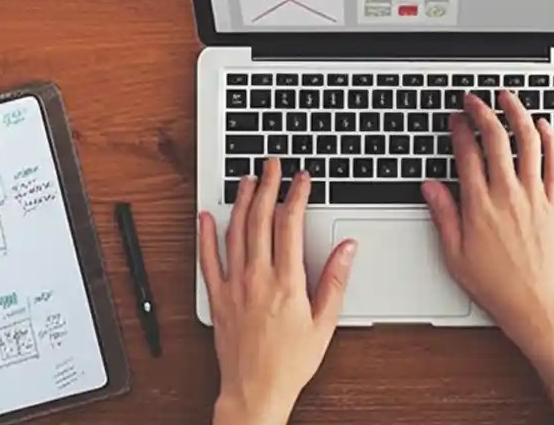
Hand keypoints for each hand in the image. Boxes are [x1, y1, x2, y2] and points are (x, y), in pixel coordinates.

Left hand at [198, 160, 357, 424]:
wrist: (255, 390)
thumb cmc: (291, 362)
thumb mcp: (325, 322)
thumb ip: (335, 280)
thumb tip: (348, 247)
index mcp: (287, 281)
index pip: (290, 224)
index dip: (297, 195)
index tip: (302, 178)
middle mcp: (258, 278)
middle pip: (261, 219)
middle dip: (267, 185)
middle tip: (272, 164)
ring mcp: (234, 286)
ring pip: (235, 232)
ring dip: (241, 202)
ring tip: (246, 180)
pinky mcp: (217, 298)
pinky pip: (208, 260)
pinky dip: (205, 235)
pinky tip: (206, 216)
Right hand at [421, 90, 553, 350]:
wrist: (534, 303)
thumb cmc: (495, 284)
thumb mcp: (454, 253)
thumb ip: (443, 214)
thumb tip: (430, 186)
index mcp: (479, 205)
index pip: (467, 153)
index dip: (459, 129)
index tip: (455, 118)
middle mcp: (507, 194)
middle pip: (496, 139)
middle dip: (483, 111)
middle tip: (474, 99)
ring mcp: (533, 196)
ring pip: (528, 142)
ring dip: (517, 113)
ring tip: (507, 98)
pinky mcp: (553, 203)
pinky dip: (551, 139)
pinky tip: (544, 125)